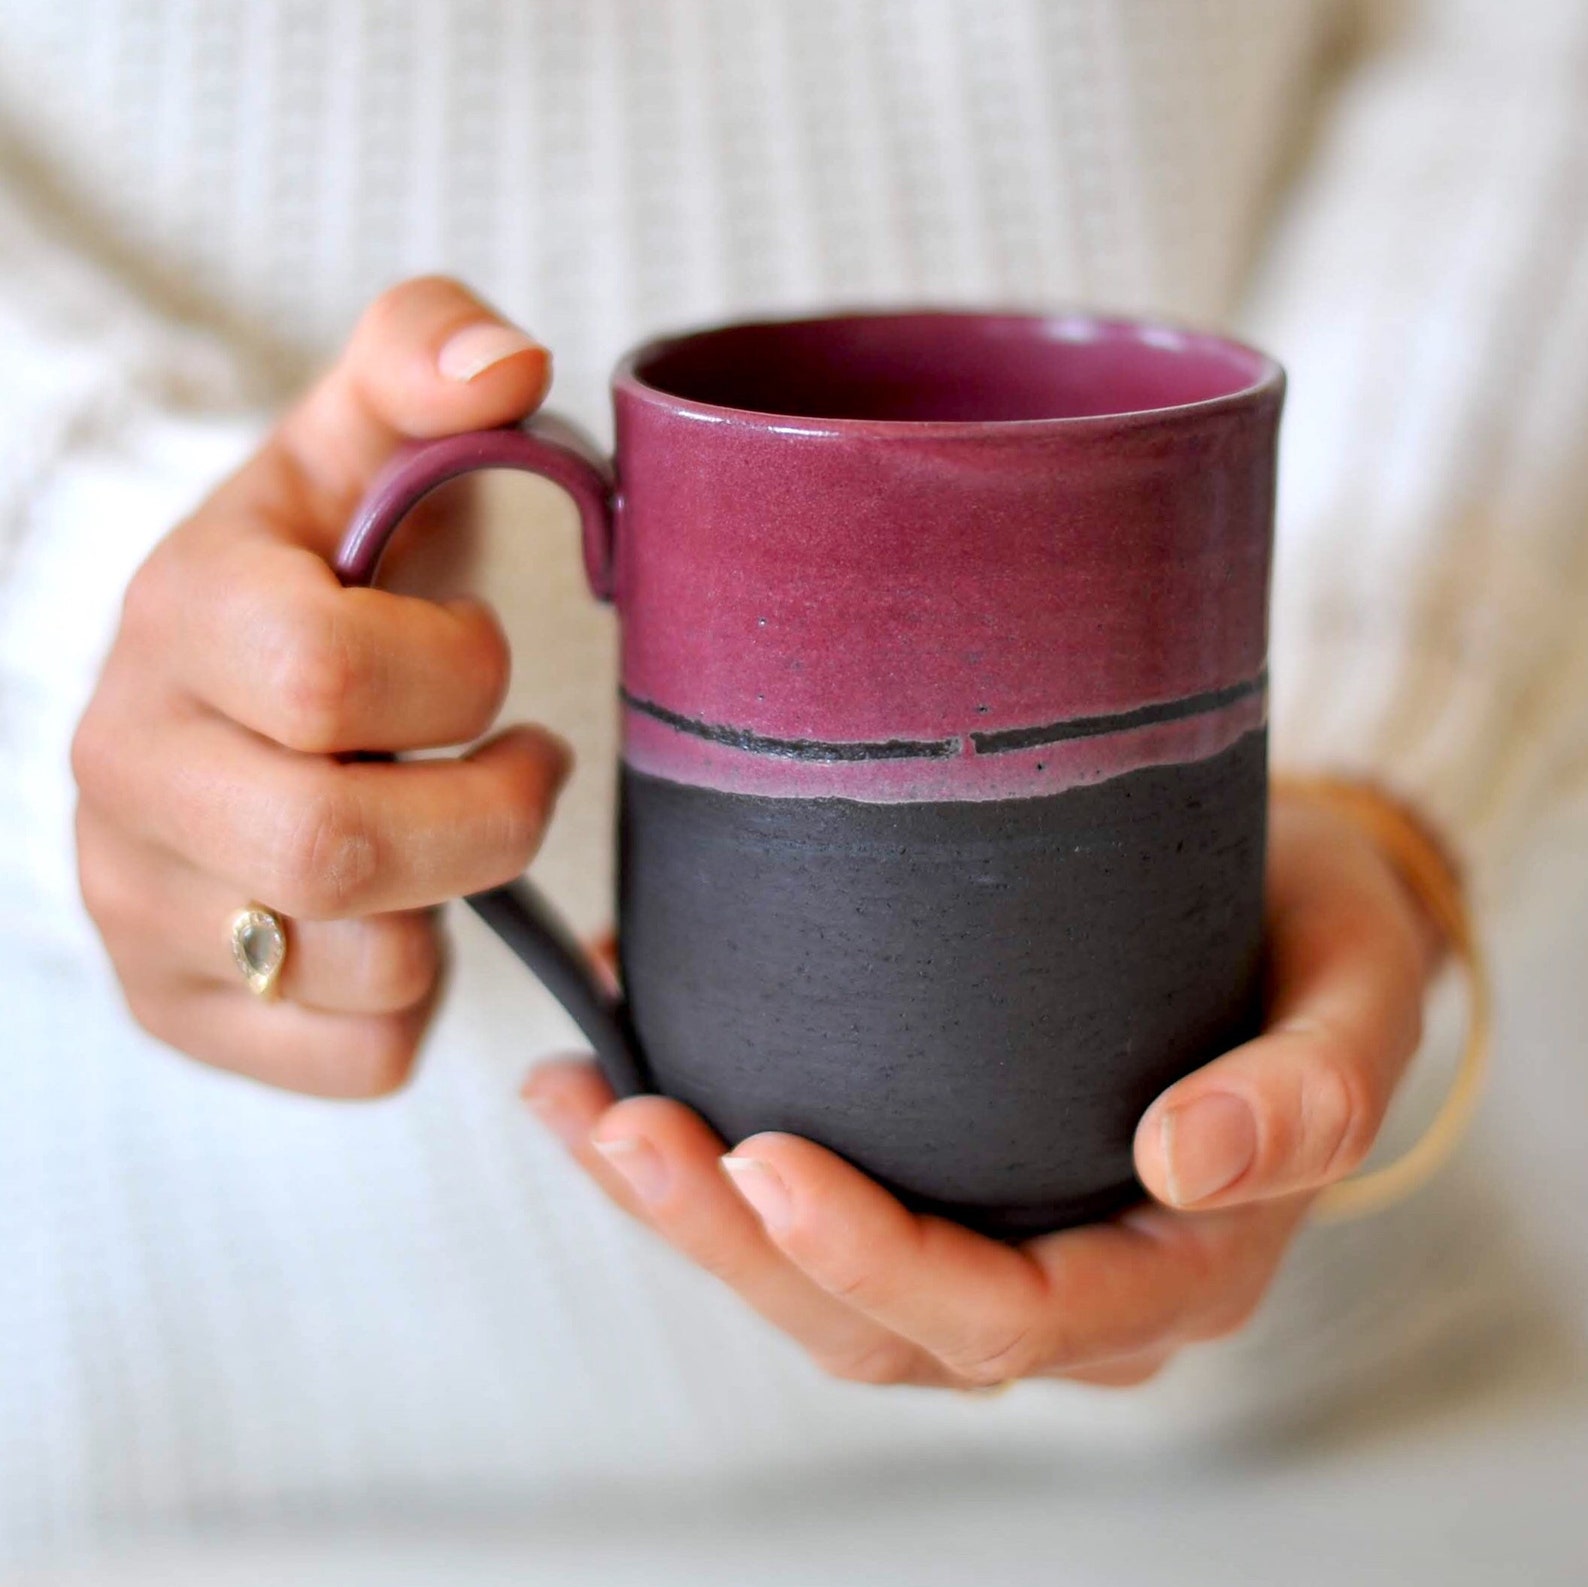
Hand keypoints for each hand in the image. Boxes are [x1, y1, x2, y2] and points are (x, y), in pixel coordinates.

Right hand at [73, 276, 569, 1095]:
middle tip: (525, 770)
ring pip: (361, 967)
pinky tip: (403, 918)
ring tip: (446, 832)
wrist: (222, 690)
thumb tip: (509, 360)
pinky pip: (354, 1059)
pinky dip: (419, 999)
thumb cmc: (321, 572)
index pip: (334, 678)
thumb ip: (424, 356)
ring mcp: (138, 903)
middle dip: (489, 818)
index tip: (485, 663)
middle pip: (339, 850)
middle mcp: (126, 769)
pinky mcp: (180, 1007)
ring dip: (455, 903)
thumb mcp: (361, 442)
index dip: (464, 677)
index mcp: (179, 614)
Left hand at [524, 789, 1436, 1388]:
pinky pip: (804, 1215)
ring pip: (812, 1288)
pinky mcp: (937, 1183)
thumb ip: (1310, 1092)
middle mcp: (1071, 1286)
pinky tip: (619, 1070)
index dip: (869, 1259)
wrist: (1286, 906)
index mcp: (1175, 1269)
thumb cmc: (1318, 943)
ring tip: (580, 1102)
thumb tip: (1189, 1159)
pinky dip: (702, 1156)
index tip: (760, 1156)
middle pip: (873, 1324)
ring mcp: (992, 1244)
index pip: (1005, 1314)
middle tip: (622, 1121)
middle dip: (728, 1240)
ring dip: (683, 1210)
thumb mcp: (1358, 995)